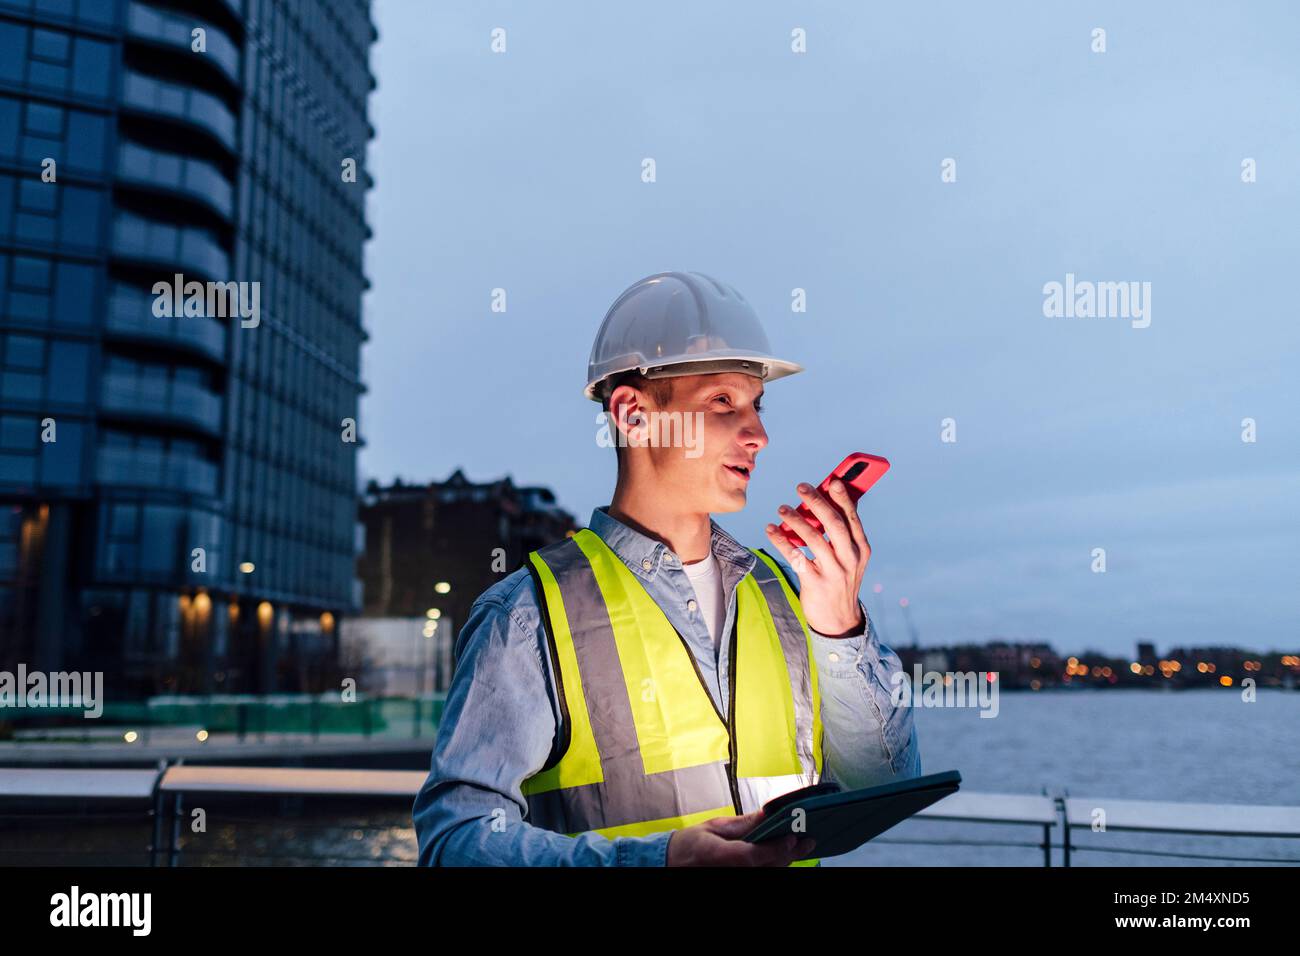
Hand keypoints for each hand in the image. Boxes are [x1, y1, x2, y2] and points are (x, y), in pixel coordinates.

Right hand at [665, 810, 815, 865]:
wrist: (672, 865)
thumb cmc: (690, 845)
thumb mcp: (714, 827)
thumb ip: (742, 824)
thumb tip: (766, 814)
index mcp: (717, 855)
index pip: (751, 856)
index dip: (774, 849)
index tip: (792, 837)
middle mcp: (728, 872)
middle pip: (766, 867)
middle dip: (790, 854)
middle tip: (809, 840)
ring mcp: (734, 878)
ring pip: (768, 873)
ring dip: (785, 860)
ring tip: (801, 845)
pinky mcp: (738, 879)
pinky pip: (761, 874)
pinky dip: (774, 864)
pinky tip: (784, 854)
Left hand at [764, 479, 870, 636]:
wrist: (839, 621)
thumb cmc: (840, 581)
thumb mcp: (849, 558)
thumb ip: (841, 534)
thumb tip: (826, 502)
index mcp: (861, 549)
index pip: (852, 518)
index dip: (843, 498)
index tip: (832, 480)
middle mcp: (850, 559)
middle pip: (834, 524)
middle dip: (817, 502)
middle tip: (801, 487)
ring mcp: (834, 572)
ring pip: (813, 538)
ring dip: (795, 520)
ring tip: (782, 508)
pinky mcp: (815, 583)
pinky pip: (796, 557)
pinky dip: (781, 541)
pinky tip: (771, 530)